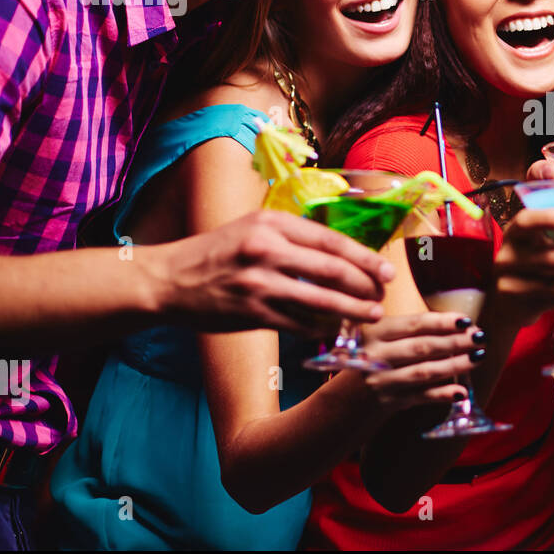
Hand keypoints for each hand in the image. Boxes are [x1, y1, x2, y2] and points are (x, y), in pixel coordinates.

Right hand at [146, 210, 393, 336]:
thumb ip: (293, 236)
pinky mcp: (251, 312)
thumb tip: (341, 253)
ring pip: (321, 300)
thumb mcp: (253, 228)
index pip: (332, 240)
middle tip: (383, 295)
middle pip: (334, 269)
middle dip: (366, 285)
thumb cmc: (216, 253)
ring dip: (352, 310)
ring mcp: (259, 283)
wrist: (167, 279)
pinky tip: (336, 329)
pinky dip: (322, 328)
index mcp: (272, 224)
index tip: (386, 271)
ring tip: (371, 315)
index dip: (365, 257)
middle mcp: (267, 250)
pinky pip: (299, 323)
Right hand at [359, 312, 480, 412]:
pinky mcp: (390, 402)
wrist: (340, 397)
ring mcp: (383, 381)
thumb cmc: (367, 356)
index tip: (466, 320)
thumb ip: (401, 323)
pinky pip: (421, 397)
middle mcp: (377, 356)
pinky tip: (462, 393)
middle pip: (422, 347)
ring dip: (454, 365)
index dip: (442, 322)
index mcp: (374, 332)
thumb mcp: (371, 332)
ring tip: (478, 357)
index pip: (414, 324)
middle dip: (455, 341)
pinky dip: (442, 395)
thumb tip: (449, 318)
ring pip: (424, 372)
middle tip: (480, 337)